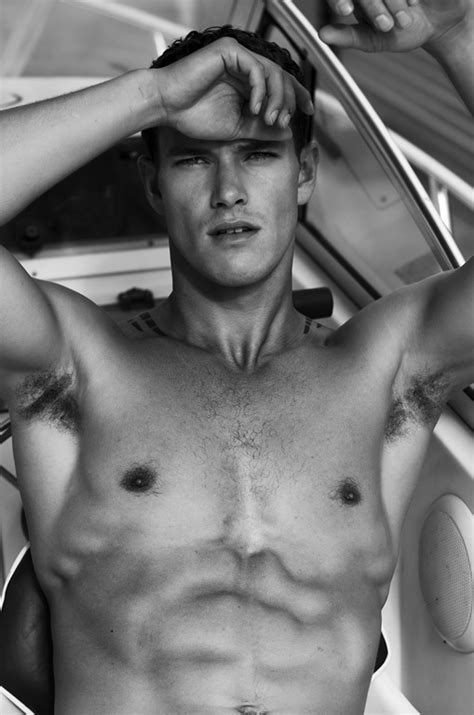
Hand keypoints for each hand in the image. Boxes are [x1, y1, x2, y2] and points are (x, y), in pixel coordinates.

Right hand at [153, 37, 313, 140]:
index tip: (309, 111)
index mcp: (247, 82)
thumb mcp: (237, 129)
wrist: (166, 108)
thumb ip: (261, 129)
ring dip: (276, 98)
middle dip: (287, 102)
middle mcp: (245, 66)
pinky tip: (254, 107)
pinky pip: (256, 67)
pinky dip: (260, 88)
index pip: (280, 84)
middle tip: (281, 123)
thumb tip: (287, 133)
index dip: (297, 96)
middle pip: (282, 78)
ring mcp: (237, 56)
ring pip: (272, 72)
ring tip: (269, 118)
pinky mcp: (229, 51)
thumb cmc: (193, 116)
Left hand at [319, 0, 472, 53]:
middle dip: (374, 6)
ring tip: (403, 20)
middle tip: (385, 25)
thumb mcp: (373, 39)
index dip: (340, 0)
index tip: (345, 10)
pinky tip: (415, 3)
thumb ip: (348, 36)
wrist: (438, 26)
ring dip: (393, 1)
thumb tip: (320, 35)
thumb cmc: (402, 32)